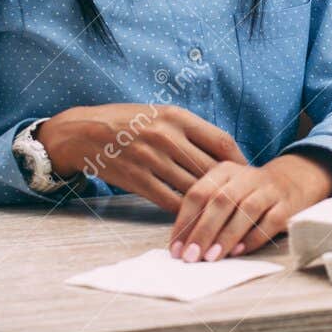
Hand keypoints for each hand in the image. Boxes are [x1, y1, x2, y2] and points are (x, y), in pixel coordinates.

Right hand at [36, 104, 245, 212]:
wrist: (83, 132)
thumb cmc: (129, 122)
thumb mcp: (161, 114)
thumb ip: (190, 130)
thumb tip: (225, 152)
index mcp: (177, 117)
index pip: (222, 141)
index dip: (240, 161)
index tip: (249, 173)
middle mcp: (166, 136)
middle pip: (211, 168)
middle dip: (229, 185)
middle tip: (242, 199)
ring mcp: (151, 159)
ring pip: (193, 187)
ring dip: (209, 202)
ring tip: (224, 212)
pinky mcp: (136, 179)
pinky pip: (170, 200)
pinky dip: (185, 211)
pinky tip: (195, 217)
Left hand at [169, 152, 331, 262]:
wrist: (293, 180)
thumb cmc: (248, 194)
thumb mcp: (225, 191)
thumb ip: (205, 212)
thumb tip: (182, 246)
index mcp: (224, 171)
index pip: (199, 193)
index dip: (184, 222)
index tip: (175, 249)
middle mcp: (246, 176)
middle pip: (221, 201)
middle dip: (203, 231)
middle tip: (191, 257)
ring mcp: (269, 189)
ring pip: (246, 210)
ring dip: (226, 236)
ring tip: (212, 257)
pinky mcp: (287, 204)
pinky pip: (270, 221)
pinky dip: (253, 237)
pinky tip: (239, 251)